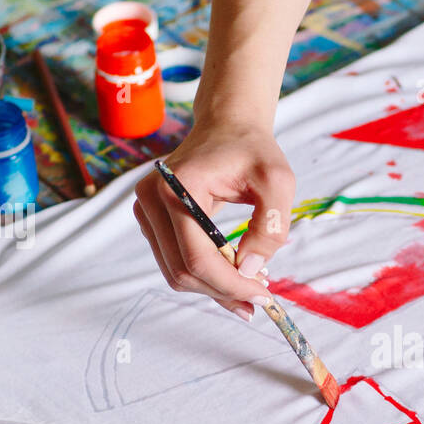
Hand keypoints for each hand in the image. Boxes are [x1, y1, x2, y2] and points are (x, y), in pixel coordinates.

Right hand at [134, 121, 295, 320]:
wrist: (227, 126)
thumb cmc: (253, 150)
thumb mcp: (278, 181)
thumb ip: (271, 226)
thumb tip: (250, 270)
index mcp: (177, 186)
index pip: (197, 256)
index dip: (230, 284)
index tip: (262, 296)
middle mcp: (151, 199)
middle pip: (183, 271)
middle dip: (224, 290)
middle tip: (260, 297)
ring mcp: (146, 210)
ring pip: (176, 273)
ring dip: (214, 287)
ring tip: (250, 287)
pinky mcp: (151, 220)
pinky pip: (174, 262)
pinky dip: (204, 276)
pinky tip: (232, 275)